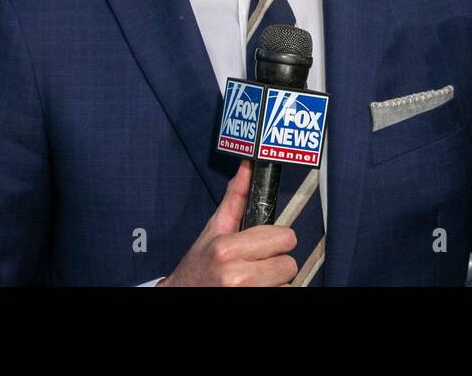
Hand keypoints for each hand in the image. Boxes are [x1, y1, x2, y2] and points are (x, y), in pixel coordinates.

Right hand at [158, 160, 297, 286]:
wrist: (181, 294)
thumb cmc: (198, 267)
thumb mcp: (214, 230)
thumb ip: (235, 198)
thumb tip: (247, 167)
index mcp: (228, 249)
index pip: (284, 238)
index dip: (277, 240)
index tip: (265, 245)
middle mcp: (237, 275)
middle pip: (289, 264)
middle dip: (277, 263)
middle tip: (259, 264)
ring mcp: (246, 293)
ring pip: (288, 284)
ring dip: (275, 282)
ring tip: (255, 280)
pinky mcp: (254, 304)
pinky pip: (283, 296)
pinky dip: (273, 292)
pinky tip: (256, 288)